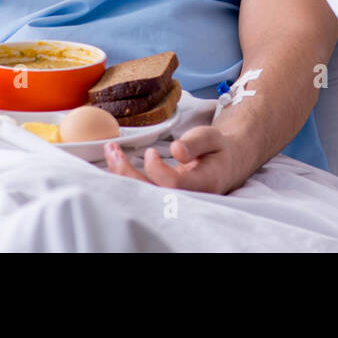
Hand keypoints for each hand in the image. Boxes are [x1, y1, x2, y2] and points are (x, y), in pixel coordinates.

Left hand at [102, 125, 252, 194]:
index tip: (151, 152)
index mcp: (204, 183)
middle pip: (152, 196)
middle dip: (127, 175)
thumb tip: (177, 151)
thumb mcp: (212, 137)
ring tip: (111, 151)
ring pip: (144, 196)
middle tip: (113, 150)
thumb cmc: (218, 149)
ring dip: (122, 175)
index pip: (174, 185)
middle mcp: (188, 198)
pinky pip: (142, 192)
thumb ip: (195, 142)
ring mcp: (176, 200)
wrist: (226, 164)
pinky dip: (125, 177)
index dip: (157, 170)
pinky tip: (116, 160)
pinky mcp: (164, 197)